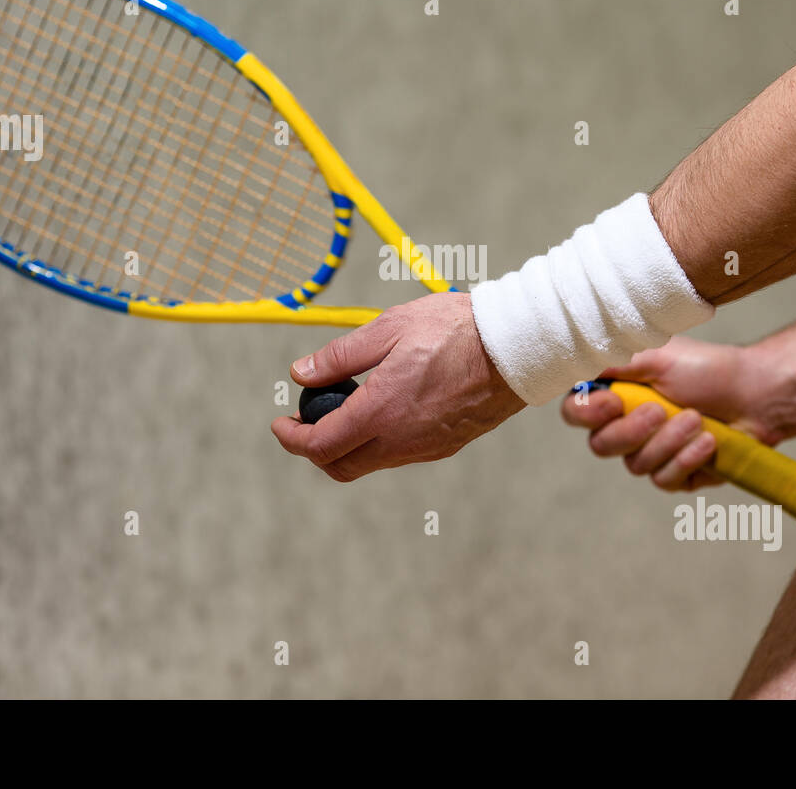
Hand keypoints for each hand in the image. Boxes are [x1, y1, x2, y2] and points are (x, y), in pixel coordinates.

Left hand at [271, 291, 525, 479]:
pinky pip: (399, 455)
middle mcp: (400, 440)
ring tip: (346, 407)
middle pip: (340, 467)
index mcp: (380, 412)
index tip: (281, 423)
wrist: (515, 347)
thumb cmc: (454, 330)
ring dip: (347, 446)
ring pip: (370, 464)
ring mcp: (424, 447)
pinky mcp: (444, 447)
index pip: (320, 445)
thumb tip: (301, 374)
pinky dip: (378, 442)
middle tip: (306, 422)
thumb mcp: (388, 328)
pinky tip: (383, 409)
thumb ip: (340, 356)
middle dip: (315, 450)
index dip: (292, 438)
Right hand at [560, 335, 789, 491]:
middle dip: (633, 431)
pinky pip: (665, 480)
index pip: (576, 412)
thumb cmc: (708, 368)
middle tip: (661, 410)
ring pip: (636, 464)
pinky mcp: (677, 474)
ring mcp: (652, 452)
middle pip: (601, 446)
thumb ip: (614, 360)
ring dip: (669, 441)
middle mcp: (628, 426)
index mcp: (616, 394)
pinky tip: (708, 441)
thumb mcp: (658, 354)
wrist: (756, 393)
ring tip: (697, 419)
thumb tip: (576, 363)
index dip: (587, 414)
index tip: (614, 402)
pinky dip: (687, 459)